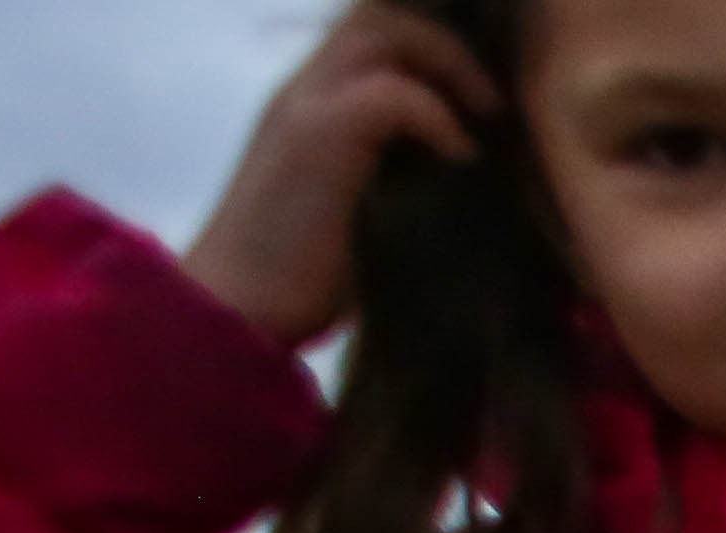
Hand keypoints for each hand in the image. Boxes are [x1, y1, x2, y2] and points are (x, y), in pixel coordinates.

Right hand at [184, 3, 499, 346]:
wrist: (234, 311)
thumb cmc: (299, 278)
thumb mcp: (359, 205)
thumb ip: (394, 168)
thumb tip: (471, 174)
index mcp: (310, 99)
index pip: (371, 31)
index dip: (429, 45)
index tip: (478, 94)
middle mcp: (303, 87)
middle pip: (379, 15)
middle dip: (445, 45)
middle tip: (490, 103)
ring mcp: (305, 106)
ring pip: (384, 31)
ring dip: (448, 66)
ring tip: (485, 118)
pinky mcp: (316, 138)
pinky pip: (391, 93)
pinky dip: (437, 119)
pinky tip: (459, 159)